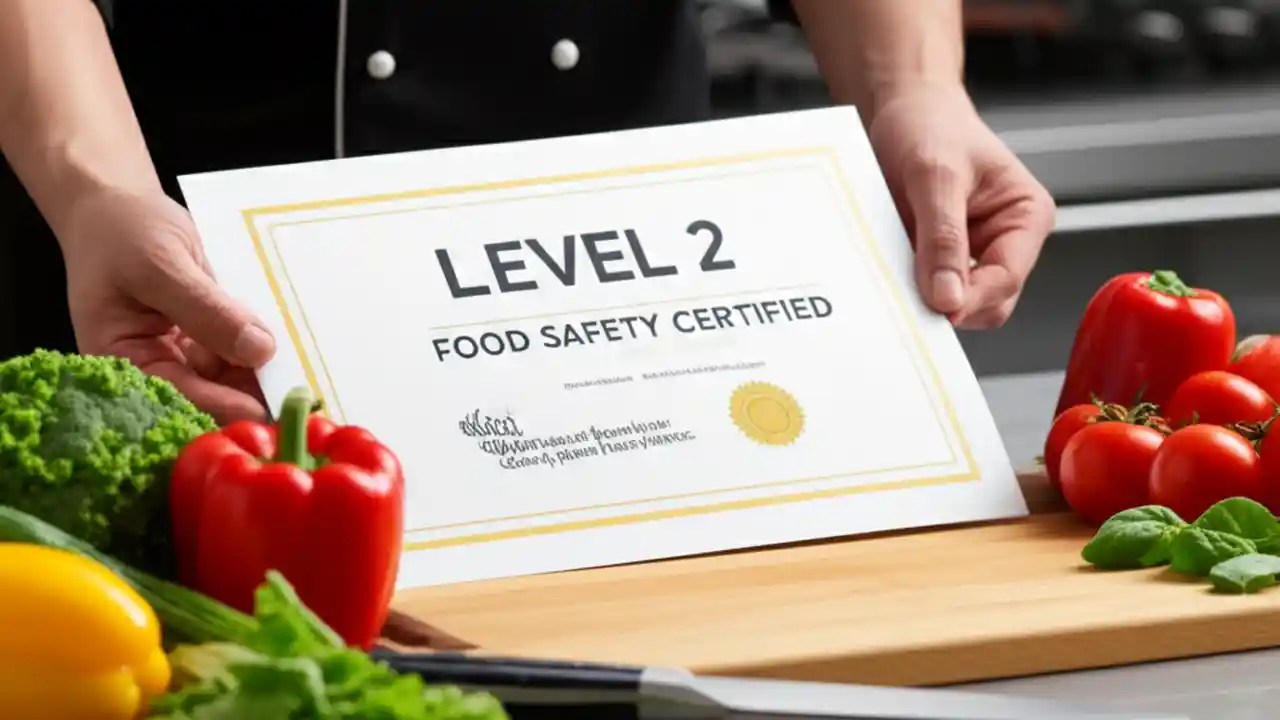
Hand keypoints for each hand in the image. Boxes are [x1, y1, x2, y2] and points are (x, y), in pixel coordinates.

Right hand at [58, 187, 275, 423]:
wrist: (118, 202)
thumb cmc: (123, 230)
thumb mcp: (160, 265)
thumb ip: (205, 310)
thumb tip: (258, 351)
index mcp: (120, 358)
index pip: (173, 395)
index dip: (219, 405)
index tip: (263, 410)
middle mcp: (149, 365)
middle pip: (205, 393)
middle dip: (247, 393)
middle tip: (296, 396)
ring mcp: (179, 352)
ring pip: (226, 376)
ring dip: (260, 374)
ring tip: (301, 372)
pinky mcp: (202, 336)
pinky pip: (235, 351)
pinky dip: (257, 349)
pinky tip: (290, 350)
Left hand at [867, 84, 1055, 328]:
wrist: (905, 109)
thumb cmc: (931, 126)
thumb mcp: (935, 175)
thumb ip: (943, 237)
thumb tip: (949, 297)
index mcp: (1026, 216)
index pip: (1007, 279)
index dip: (971, 300)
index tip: (934, 308)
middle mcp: (1007, 239)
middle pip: (987, 302)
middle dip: (950, 301)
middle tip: (907, 290)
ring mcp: (974, 251)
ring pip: (957, 301)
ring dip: (925, 293)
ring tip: (898, 262)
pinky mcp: (942, 257)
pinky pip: (928, 289)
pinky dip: (909, 286)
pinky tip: (892, 265)